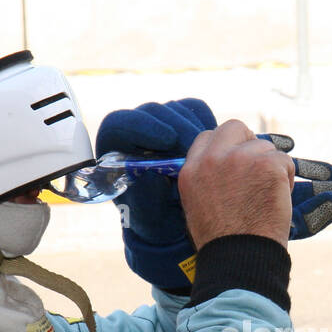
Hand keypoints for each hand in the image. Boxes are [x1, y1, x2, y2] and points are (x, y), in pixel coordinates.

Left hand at [96, 99, 215, 292]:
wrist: (176, 222)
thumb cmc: (156, 222)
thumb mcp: (150, 219)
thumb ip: (147, 199)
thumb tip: (152, 175)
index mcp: (116, 152)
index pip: (119, 125)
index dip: (142, 126)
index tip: (167, 140)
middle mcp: (136, 134)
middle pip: (152, 112)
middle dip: (176, 126)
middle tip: (194, 146)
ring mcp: (162, 126)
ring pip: (176, 109)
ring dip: (194, 127)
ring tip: (206, 152)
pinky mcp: (184, 124)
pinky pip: (196, 111)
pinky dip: (207, 124)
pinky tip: (215, 147)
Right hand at [179, 120, 293, 250]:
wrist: (240, 257)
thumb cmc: (223, 241)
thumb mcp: (199, 205)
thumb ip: (208, 178)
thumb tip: (227, 162)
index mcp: (191, 170)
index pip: (208, 138)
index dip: (226, 147)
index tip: (236, 161)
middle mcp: (212, 159)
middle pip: (235, 128)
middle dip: (249, 143)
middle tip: (258, 167)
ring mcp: (240, 160)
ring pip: (264, 147)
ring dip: (271, 166)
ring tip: (268, 195)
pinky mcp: (267, 165)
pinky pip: (284, 160)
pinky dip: (287, 178)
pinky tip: (279, 197)